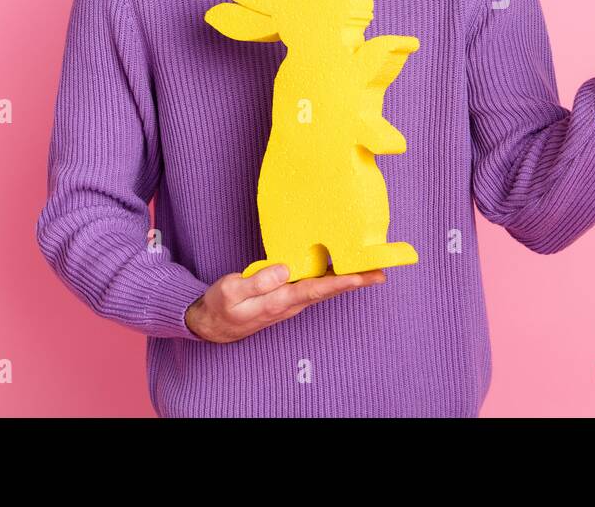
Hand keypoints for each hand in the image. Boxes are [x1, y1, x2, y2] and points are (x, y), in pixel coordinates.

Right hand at [185, 264, 385, 342]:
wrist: (213, 325)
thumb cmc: (221, 307)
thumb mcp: (230, 291)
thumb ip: (257, 281)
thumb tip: (284, 268)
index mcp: (277, 301)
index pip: (314, 290)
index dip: (339, 282)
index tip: (362, 277)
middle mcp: (290, 304)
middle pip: (327, 291)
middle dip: (355, 281)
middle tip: (381, 271)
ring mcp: (291, 302)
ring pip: (324, 290)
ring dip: (348, 280)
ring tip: (371, 268)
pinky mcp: (289, 298)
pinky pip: (315, 288)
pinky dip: (333, 279)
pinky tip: (344, 270)